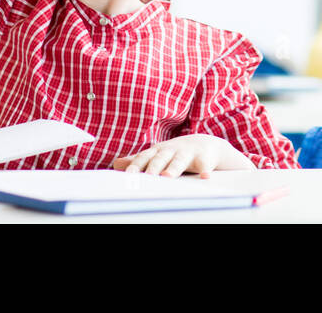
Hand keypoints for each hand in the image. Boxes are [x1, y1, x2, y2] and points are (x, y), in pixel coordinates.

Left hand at [112, 134, 233, 178]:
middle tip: (147, 177)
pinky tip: (206, 177)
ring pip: (180, 161)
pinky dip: (205, 171)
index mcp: (157, 151)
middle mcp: (171, 151)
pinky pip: (205, 165)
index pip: (144, 158)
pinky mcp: (204, 159)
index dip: (136, 166)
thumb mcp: (157, 155)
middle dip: (153, 167)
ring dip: (173, 168)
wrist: (205, 144)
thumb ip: (138, 161)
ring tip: (168, 177)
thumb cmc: (174, 153)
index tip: (128, 175)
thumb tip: (116, 164)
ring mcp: (188, 154)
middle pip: (161, 158)